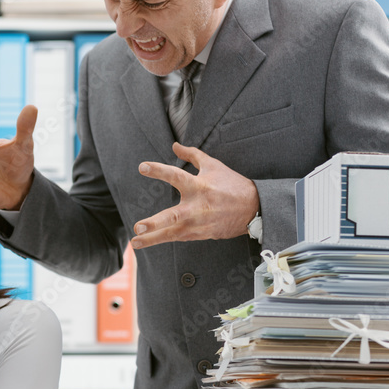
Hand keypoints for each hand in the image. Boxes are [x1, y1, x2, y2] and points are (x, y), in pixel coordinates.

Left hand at [131, 142, 259, 248]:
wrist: (254, 209)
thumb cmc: (232, 184)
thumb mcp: (213, 165)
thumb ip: (192, 155)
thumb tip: (174, 145)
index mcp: (200, 186)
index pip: (176, 176)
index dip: (159, 171)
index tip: (142, 167)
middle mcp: (197, 207)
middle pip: (173, 216)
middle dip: (155, 223)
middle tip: (137, 227)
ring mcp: (199, 223)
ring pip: (173, 233)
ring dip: (153, 239)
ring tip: (134, 243)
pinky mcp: (201, 234)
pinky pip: (180, 237)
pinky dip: (165, 238)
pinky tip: (148, 241)